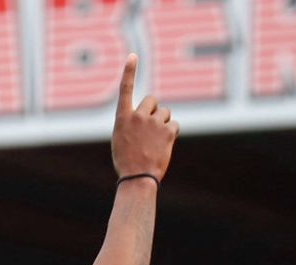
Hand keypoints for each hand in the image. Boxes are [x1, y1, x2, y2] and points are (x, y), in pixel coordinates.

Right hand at [111, 55, 177, 181]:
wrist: (138, 178)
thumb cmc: (127, 161)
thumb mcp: (121, 139)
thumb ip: (132, 122)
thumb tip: (149, 115)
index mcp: (122, 117)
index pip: (126, 89)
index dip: (130, 71)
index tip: (133, 56)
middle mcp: (138, 116)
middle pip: (152, 100)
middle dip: (154, 110)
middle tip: (151, 128)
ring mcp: (153, 123)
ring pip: (165, 113)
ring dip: (163, 122)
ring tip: (156, 140)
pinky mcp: (167, 131)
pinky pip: (174, 125)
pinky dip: (172, 133)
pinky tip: (164, 145)